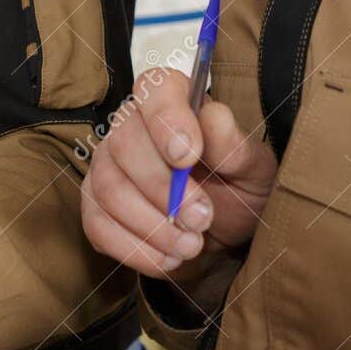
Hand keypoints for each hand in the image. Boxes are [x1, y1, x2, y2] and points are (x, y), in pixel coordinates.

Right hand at [81, 67, 277, 279]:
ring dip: (152, 225)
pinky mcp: (96, 208)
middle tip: (202, 219)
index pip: (154, 90)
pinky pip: (98, 226)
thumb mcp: (254, 170)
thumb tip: (213, 118)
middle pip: (125, 144)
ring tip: (191, 245)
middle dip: (164, 189)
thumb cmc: (238, 189)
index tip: (188, 156)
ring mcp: (107, 167)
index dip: (166, 119)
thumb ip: (235, 146)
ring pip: (109, 188)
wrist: (224, 234)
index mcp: (172, 103)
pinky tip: (168, 259)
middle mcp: (131, 127)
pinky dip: (136, 250)